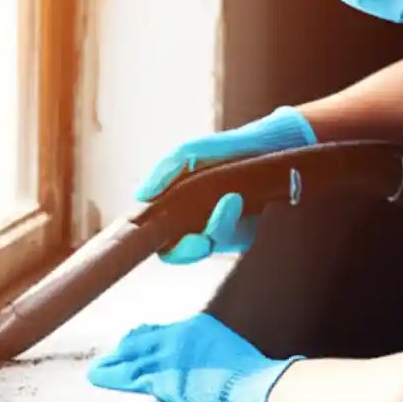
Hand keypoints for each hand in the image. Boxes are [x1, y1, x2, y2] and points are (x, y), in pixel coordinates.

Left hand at [87, 313, 303, 401]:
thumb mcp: (230, 354)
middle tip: (105, 358)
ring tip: (96, 370)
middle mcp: (179, 335)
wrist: (260, 390)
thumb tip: (207, 371)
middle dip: (122, 350)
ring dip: (111, 364)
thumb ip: (211, 356)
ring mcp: (170, 356)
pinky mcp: (165, 380)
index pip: (159, 331)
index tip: (129, 346)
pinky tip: (99, 378)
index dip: (141, 341)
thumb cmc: (254, 380)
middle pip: (140, 340)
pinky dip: (111, 376)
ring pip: (130, 357)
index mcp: (197, 326)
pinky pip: (130, 377)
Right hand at [136, 106, 316, 263]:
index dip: (173, 249)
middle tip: (204, 238)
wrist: (262, 147)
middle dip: (193, 249)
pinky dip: (239, 224)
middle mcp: (194, 226)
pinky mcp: (243, 233)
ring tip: (232, 199)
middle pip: (184, 254)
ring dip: (221, 227)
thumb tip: (140, 194)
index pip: (164, 244)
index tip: (187, 237)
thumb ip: (164, 170)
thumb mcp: (188, 153)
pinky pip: (239, 241)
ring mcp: (219, 231)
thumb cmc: (219, 151)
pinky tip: (243, 202)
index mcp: (175, 211)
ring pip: (214, 246)